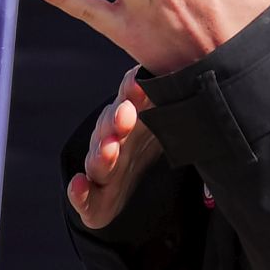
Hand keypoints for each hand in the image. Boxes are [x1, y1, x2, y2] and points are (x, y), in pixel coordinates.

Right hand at [68, 68, 160, 229]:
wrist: (139, 190)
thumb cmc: (149, 146)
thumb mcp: (165, 123)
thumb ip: (171, 99)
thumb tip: (191, 69)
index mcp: (129, 122)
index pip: (128, 101)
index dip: (132, 92)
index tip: (138, 83)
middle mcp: (111, 143)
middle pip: (110, 128)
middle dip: (117, 121)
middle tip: (126, 114)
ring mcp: (103, 171)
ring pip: (98, 160)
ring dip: (102, 154)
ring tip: (109, 150)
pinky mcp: (95, 200)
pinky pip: (84, 198)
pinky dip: (80, 193)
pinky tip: (78, 185)